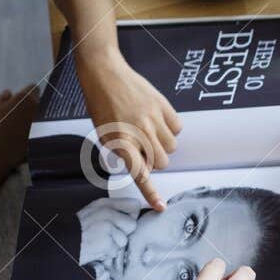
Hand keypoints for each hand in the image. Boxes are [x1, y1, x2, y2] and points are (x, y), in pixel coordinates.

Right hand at [0, 84, 38, 176]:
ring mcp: (43, 121)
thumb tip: (9, 92)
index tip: (23, 97)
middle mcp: (37, 108)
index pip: (33, 88)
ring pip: (43, 114)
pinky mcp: (44, 134)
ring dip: (37, 116)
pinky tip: (30, 133)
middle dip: (33, 103)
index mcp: (24, 98)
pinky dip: (40, 128)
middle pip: (40, 101)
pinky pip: (44, 127)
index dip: (27, 92)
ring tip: (26, 123)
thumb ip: (2, 98)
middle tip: (23, 110)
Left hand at [76, 49, 180, 210]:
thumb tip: (146, 165)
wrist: (104, 73)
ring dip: (162, 143)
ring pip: (171, 146)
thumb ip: (125, 153)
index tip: (161, 206)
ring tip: (148, 129)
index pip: (140, 174)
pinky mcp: (163, 106)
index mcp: (120, 142)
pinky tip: (156, 119)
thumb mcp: (105, 134)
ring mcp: (152, 119)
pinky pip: (177, 128)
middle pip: (162, 162)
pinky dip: (170, 128)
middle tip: (141, 146)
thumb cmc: (102, 105)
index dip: (151, 192)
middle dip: (155, 159)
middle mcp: (138, 132)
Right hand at [77, 198, 135, 265]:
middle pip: (132, 224)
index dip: (132, 215)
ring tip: (99, 242)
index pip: (134, 205)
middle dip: (123, 233)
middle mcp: (107, 212)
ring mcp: (107, 227)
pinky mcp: (106, 242)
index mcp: (104, 203)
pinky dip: (107, 253)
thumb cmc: (78, 230)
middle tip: (108, 236)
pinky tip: (96, 249)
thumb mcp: (93, 212)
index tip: (124, 222)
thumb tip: (134, 214)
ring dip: (114, 245)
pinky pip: (115, 251)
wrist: (61, 243)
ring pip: (124, 240)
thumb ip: (113, 211)